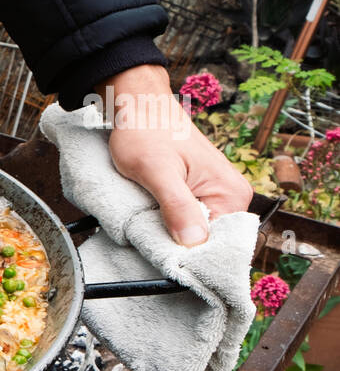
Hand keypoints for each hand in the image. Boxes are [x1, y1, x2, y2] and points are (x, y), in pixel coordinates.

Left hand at [97, 65, 252, 245]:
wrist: (139, 108)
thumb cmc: (146, 132)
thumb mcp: (156, 171)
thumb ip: (176, 206)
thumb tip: (194, 242)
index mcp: (231, 194)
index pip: (219, 247)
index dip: (192, 258)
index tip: (165, 261)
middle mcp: (231, 198)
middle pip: (207, 244)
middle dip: (180, 247)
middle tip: (150, 240)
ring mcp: (215, 196)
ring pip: (194, 234)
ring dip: (171, 236)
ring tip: (149, 225)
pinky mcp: (198, 195)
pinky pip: (186, 221)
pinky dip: (168, 224)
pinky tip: (153, 219)